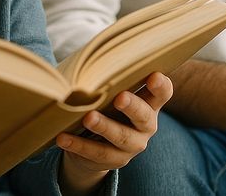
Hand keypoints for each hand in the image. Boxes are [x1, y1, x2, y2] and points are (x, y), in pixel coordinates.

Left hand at [57, 72, 172, 194]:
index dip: (161, 86)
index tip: (154, 76)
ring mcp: (132, 145)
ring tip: (88, 118)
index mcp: (149, 104)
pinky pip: (96, 153)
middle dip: (132, 106)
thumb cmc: (105, 105)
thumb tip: (88, 64)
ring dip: (104, 127)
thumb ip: (108, 80)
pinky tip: (63, 138)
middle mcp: (145, 126)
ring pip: (120, 137)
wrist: (96, 143)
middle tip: (120, 98)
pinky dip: (78, 145)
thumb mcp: (111, 93)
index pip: (162, 93)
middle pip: (143, 116)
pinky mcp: (115, 160)